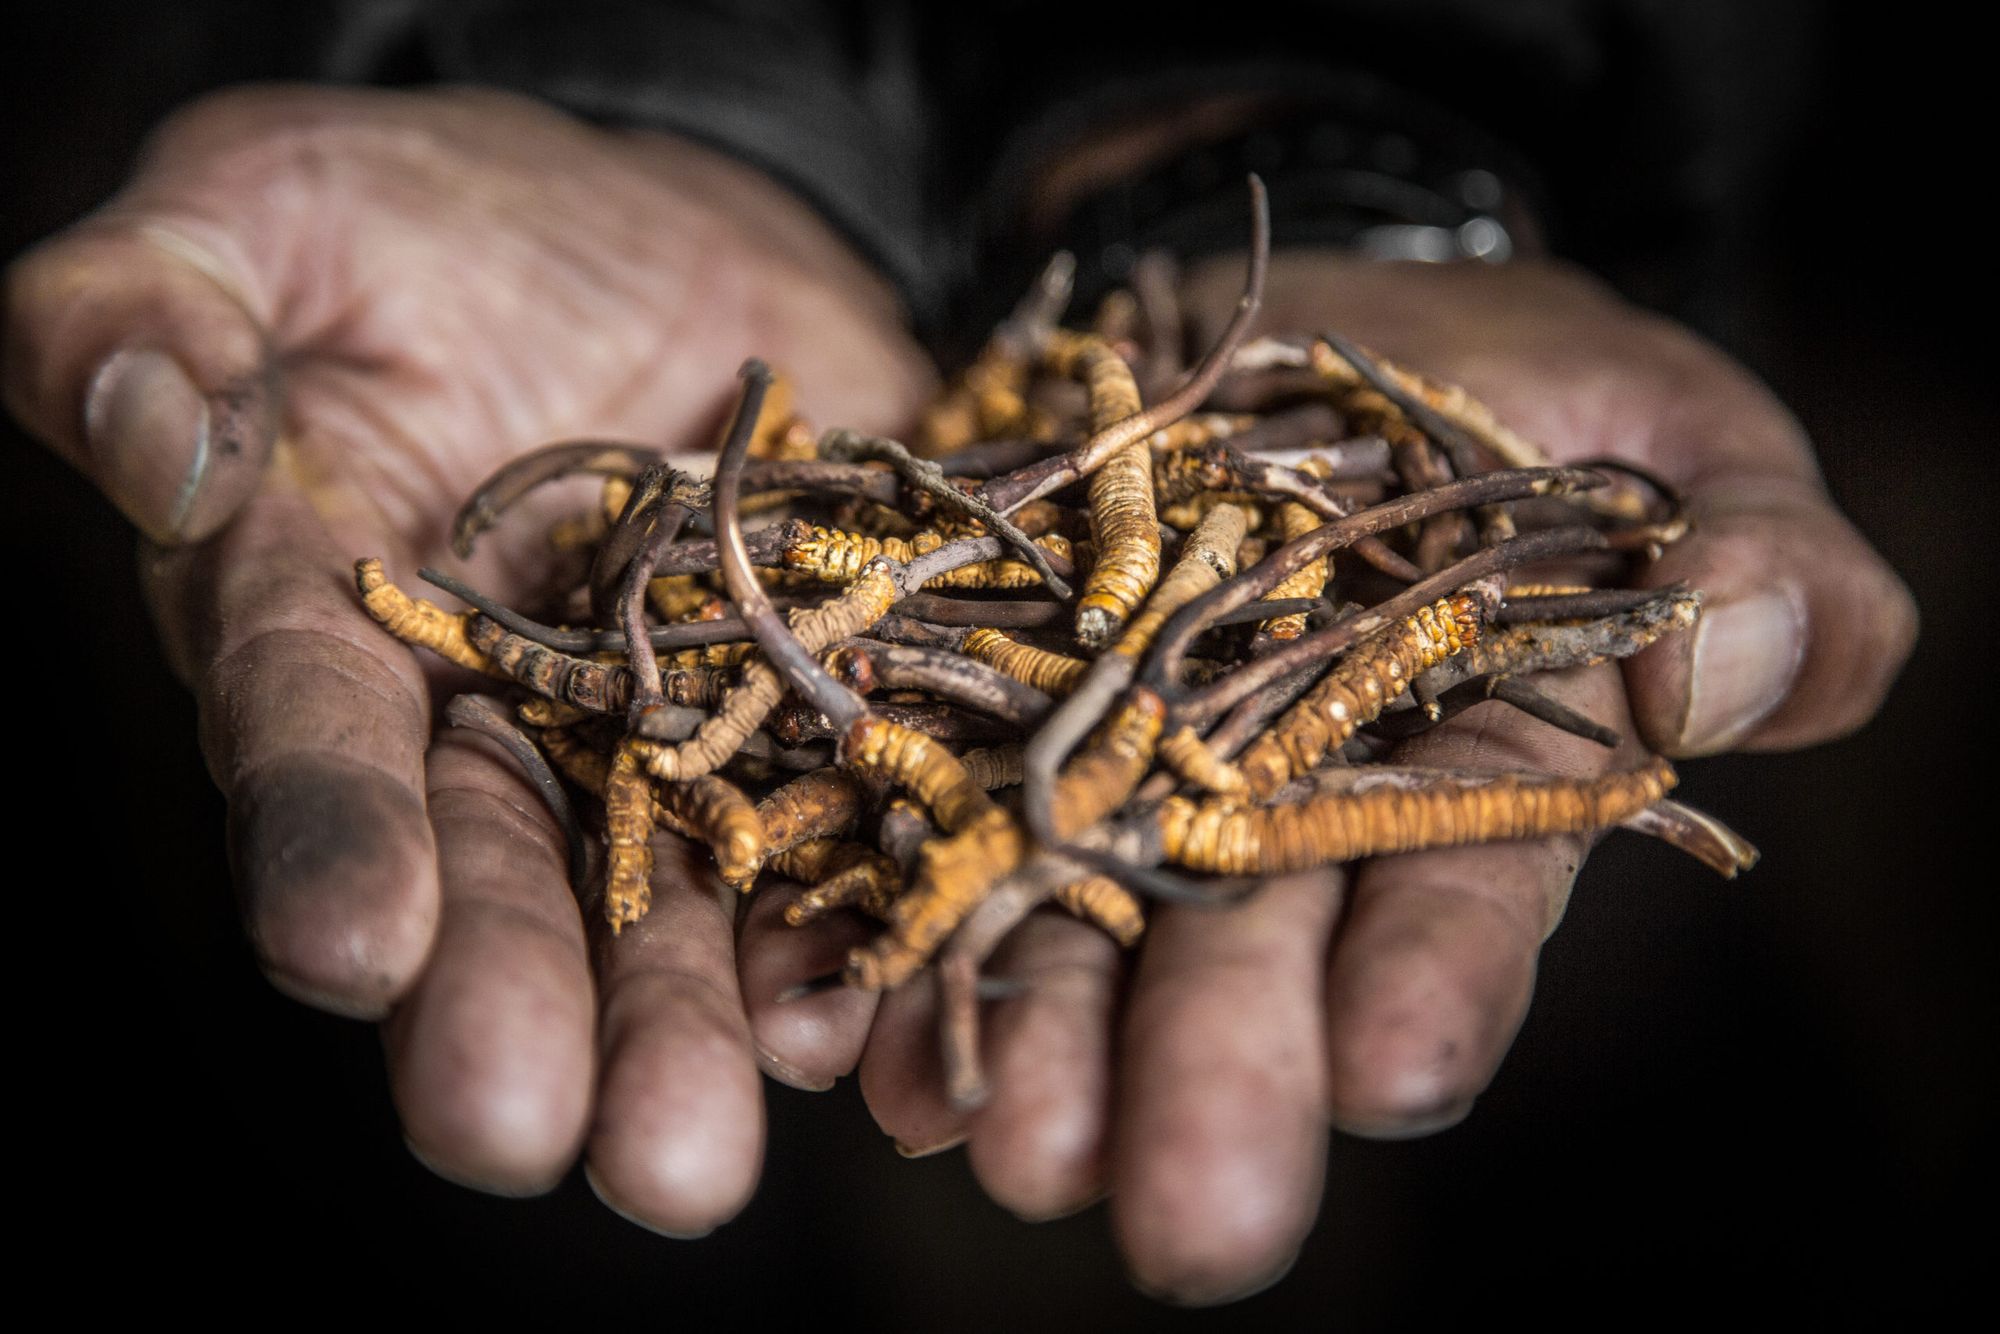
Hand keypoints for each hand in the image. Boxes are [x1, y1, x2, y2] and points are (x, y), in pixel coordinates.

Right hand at [3, 85, 936, 1231]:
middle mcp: (507, 716)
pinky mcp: (829, 696)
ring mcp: (680, 722)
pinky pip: (852, 821)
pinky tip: (872, 1034)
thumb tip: (140, 442)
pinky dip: (865, 927)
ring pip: (683, 893)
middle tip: (535, 1134)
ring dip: (693, 1027)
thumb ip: (157, 317)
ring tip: (696, 1154)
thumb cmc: (434, 220)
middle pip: (508, 868)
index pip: (317, 737)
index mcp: (341, 618)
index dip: (329, 837)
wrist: (667, 224)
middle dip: (518, 1001)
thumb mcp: (270, 215)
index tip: (348, 947)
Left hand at [744, 253, 1915, 1301]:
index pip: (1458, 895)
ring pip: (1078, 922)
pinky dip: (894, 928)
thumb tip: (1745, 654)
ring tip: (1007, 1148)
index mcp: (1467, 776)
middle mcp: (1283, 809)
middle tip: (1184, 1217)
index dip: (1433, 982)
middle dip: (1218, 1076)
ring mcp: (1126, 768)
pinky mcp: (993, 708)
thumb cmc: (1516, 383)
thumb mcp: (1668, 426)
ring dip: (1042, 1042)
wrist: (1296, 316)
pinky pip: (935, 824)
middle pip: (1248, 953)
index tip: (1394, 1068)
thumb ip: (1750, 544)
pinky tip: (856, 1037)